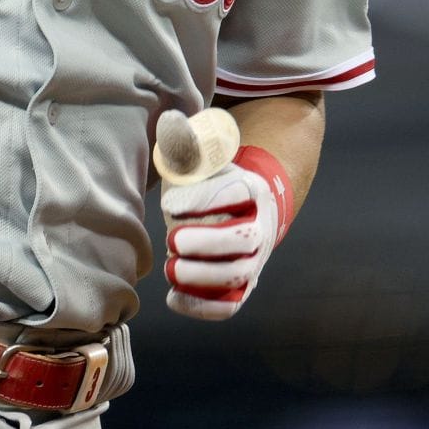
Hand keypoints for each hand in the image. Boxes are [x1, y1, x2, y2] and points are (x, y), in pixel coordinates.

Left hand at [160, 147, 292, 321]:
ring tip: (171, 267)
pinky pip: (231, 305)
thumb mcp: (198, 158)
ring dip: (203, 276)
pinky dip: (204, 307)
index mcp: (252, 188)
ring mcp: (252, 260)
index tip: (170, 203)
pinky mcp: (240, 287)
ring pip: (239, 274)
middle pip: (244, 239)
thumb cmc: (210, 182)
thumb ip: (184, 141)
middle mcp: (259, 226)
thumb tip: (169, 120)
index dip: (205, 199)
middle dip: (208, 242)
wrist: (238, 211)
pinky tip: (174, 297)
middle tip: (173, 239)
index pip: (238, 193)